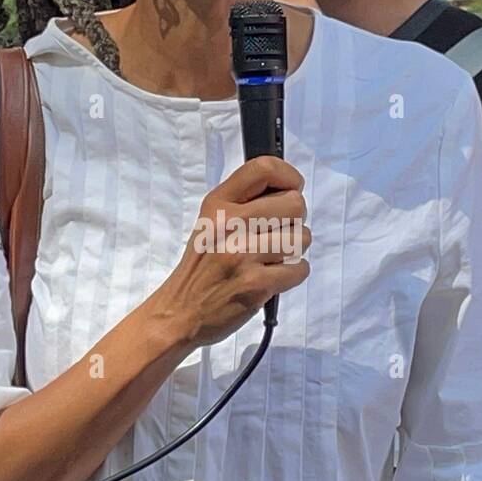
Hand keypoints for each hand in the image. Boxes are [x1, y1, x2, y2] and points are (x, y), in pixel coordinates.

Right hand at [149, 156, 310, 349]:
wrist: (179, 311)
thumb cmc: (201, 267)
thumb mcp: (209, 223)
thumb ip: (242, 203)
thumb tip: (289, 189)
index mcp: (217, 204)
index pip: (264, 168)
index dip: (289, 176)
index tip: (292, 190)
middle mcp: (229, 223)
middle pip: (294, 203)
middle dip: (295, 220)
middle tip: (278, 234)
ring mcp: (242, 254)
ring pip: (302, 237)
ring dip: (295, 250)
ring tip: (272, 258)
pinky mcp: (255, 283)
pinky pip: (299, 268)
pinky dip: (292, 274)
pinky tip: (272, 277)